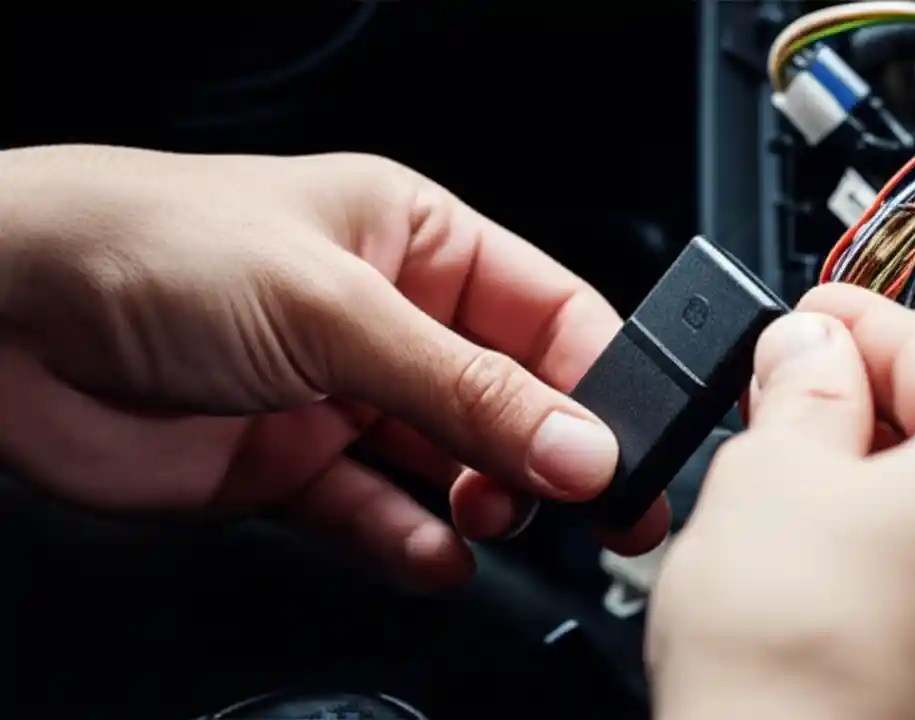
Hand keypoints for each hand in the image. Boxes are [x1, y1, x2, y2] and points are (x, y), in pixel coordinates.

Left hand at [0, 145, 667, 589]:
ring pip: (451, 464)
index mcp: (416, 241)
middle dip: (554, 454)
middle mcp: (388, 319)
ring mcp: (341, 397)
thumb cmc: (149, 247)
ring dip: (483, 501)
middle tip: (595, 506)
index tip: (630, 446)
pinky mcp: (292, 467)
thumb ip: (465, 388)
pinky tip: (430, 555)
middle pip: (512, 397)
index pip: (550, 312)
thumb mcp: (335, 308)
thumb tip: (580, 444)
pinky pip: (378, 515)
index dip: (601, 380)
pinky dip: (410, 544)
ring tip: (489, 516)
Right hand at [647, 285, 914, 718]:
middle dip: (877, 417)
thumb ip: (801, 388)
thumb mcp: (765, 479)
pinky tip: (859, 600)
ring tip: (812, 522)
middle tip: (792, 418)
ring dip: (906, 501)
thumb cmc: (797, 680)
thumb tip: (811, 350)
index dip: (850, 324)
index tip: (809, 325)